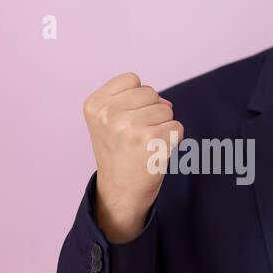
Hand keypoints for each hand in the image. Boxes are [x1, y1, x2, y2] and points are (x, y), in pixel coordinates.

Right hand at [83, 73, 183, 242]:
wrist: (120, 192)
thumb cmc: (119, 153)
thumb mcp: (108, 121)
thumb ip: (133, 101)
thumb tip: (167, 103)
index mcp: (94, 105)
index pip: (132, 79)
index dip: (136, 100)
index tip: (124, 122)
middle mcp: (109, 114)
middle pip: (151, 93)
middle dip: (150, 113)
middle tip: (135, 138)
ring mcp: (129, 126)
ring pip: (166, 109)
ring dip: (162, 127)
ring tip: (145, 145)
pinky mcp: (152, 140)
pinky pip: (178, 126)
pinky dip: (173, 140)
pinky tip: (155, 153)